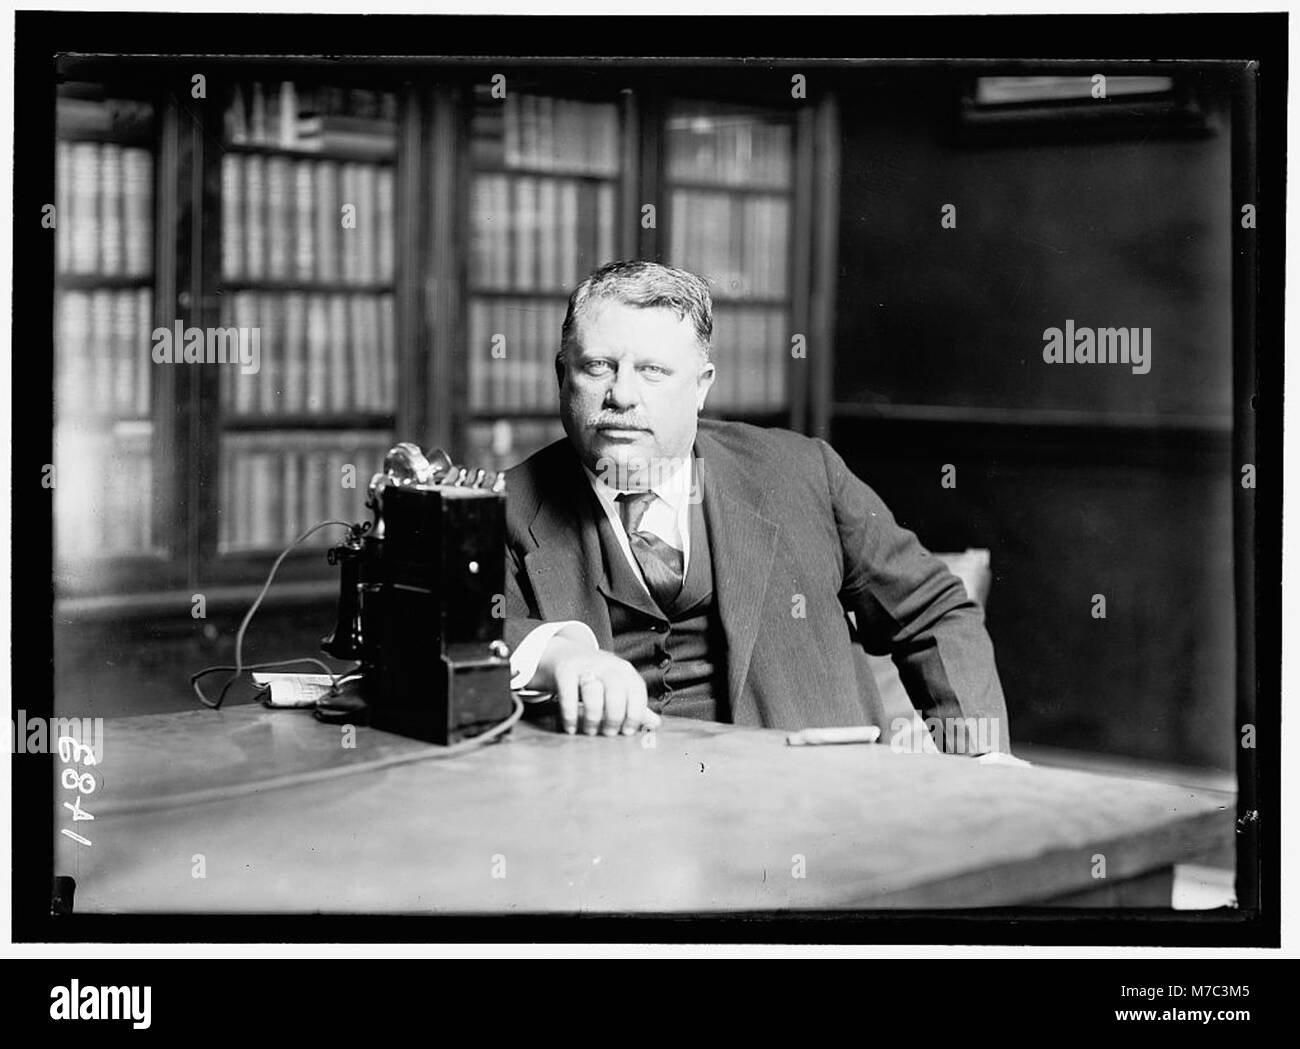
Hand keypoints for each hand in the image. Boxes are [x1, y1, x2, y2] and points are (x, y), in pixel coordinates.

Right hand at [533, 636, 660, 736]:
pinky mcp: (565, 671)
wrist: (565, 654)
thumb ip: (635, 705)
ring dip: (592, 717)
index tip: (628, 732)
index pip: (636, 692)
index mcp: (625, 671)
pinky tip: (571, 728)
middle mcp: (608, 666)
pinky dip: (570, 714)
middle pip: (616, 692)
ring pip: (593, 692)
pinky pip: (568, 694)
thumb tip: (656, 724)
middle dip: (614, 717)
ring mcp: (585, 666)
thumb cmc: (598, 677)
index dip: (635, 714)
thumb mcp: (619, 686)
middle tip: (609, 733)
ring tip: (590, 731)